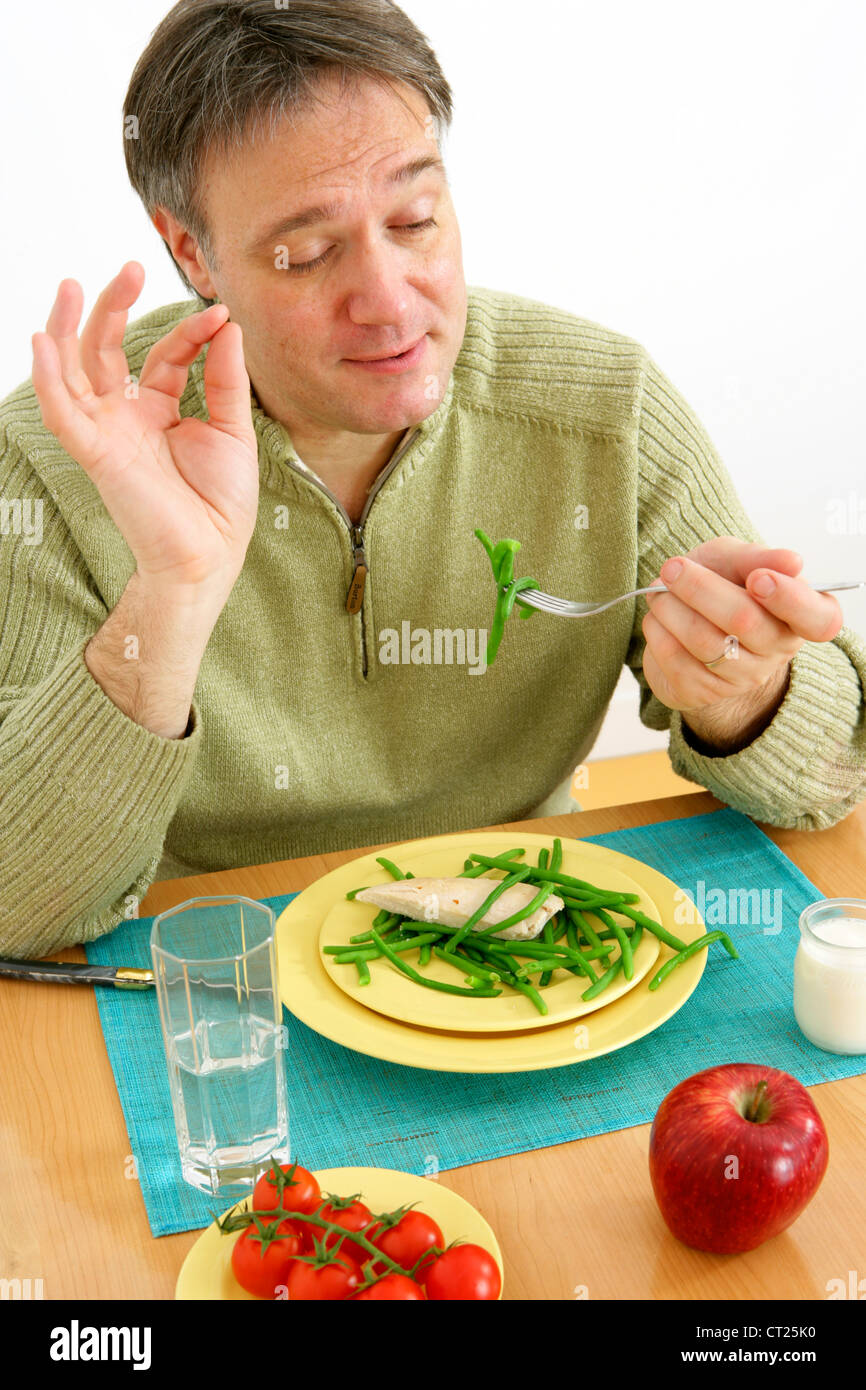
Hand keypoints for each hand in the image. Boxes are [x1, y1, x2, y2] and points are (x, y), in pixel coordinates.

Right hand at [31, 262, 258, 598]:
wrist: (211, 554)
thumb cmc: (221, 503)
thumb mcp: (233, 430)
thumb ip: (225, 378)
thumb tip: (226, 323)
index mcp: (157, 411)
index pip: (161, 356)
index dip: (188, 332)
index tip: (219, 314)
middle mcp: (126, 417)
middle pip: (105, 350)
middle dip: (115, 307)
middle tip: (131, 269)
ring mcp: (107, 432)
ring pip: (73, 369)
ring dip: (68, 326)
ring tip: (71, 284)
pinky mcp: (95, 452)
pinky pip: (61, 410)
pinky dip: (48, 375)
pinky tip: (44, 339)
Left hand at [641, 536, 843, 731]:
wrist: (690, 618)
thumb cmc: (723, 583)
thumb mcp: (738, 560)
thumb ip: (760, 557)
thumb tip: (792, 561)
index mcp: (802, 614)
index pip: (819, 620)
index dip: (789, 599)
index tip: (758, 578)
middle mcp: (778, 651)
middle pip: (743, 621)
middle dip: (699, 588)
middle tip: (673, 568)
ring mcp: (742, 678)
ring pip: (703, 641)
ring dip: (670, 608)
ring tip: (658, 590)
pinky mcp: (703, 693)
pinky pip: (675, 661)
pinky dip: (657, 630)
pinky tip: (656, 617)